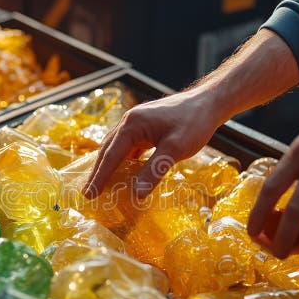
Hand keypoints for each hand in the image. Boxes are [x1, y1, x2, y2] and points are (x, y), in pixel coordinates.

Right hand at [83, 89, 224, 198]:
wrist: (209, 103)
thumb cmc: (194, 123)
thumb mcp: (174, 149)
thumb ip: (153, 171)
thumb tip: (136, 195)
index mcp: (132, 124)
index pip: (111, 155)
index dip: (100, 177)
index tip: (89, 195)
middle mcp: (129, 121)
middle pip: (108, 150)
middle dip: (98, 172)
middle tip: (89, 194)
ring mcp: (137, 123)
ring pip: (116, 147)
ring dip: (109, 166)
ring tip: (102, 186)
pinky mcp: (145, 127)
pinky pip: (128, 146)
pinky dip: (123, 160)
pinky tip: (124, 173)